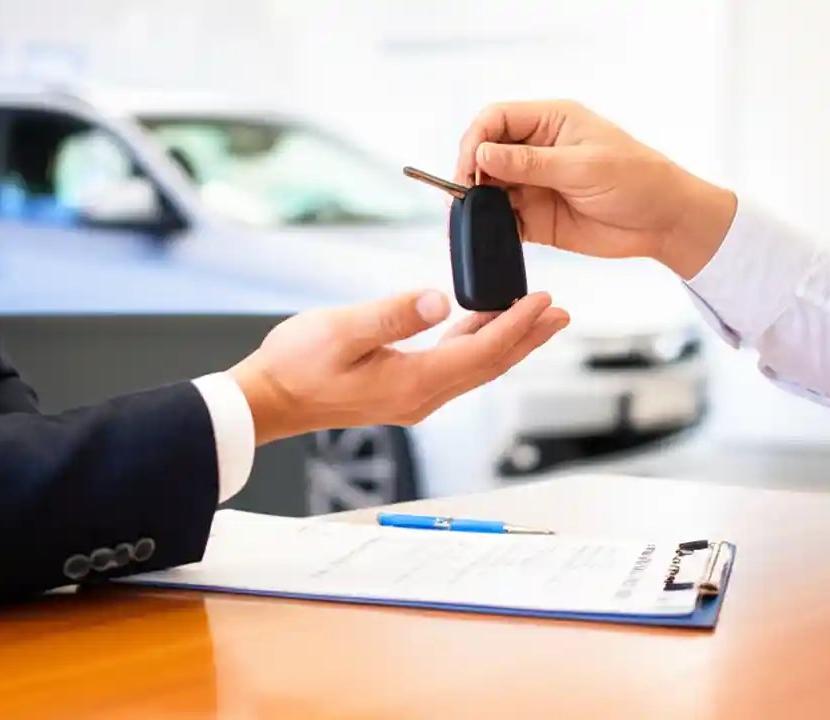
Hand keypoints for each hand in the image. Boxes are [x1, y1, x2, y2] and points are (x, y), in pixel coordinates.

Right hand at [228, 289, 568, 444]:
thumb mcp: (342, 331)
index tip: (544, 300)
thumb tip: (439, 298)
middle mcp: (421, 396)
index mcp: (413, 383)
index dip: (517, 327)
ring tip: (535, 316)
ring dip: (507, 340)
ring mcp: (413, 396)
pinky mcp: (402, 388)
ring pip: (474, 366)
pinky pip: (453, 365)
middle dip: (527, 337)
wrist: (269, 399)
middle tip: (560, 312)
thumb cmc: (296, 366)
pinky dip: (475, 342)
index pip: (482, 353)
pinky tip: (479, 322)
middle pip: (489, 365)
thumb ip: (394, 314)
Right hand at [455, 100, 737, 278]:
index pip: (496, 119)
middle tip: (466, 197)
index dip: (476, 139)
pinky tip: (485, 236)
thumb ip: (531, 163)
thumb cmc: (637, 180)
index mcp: (551, 122)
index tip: (470, 167)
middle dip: (471, 173)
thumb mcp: (583, 166)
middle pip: (485, 153)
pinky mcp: (535, 218)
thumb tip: (483, 154)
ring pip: (488, 189)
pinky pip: (502, 221)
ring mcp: (534, 185)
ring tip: (471, 219)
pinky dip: (489, 228)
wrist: (665, 223)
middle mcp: (536, 150)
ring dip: (476, 203)